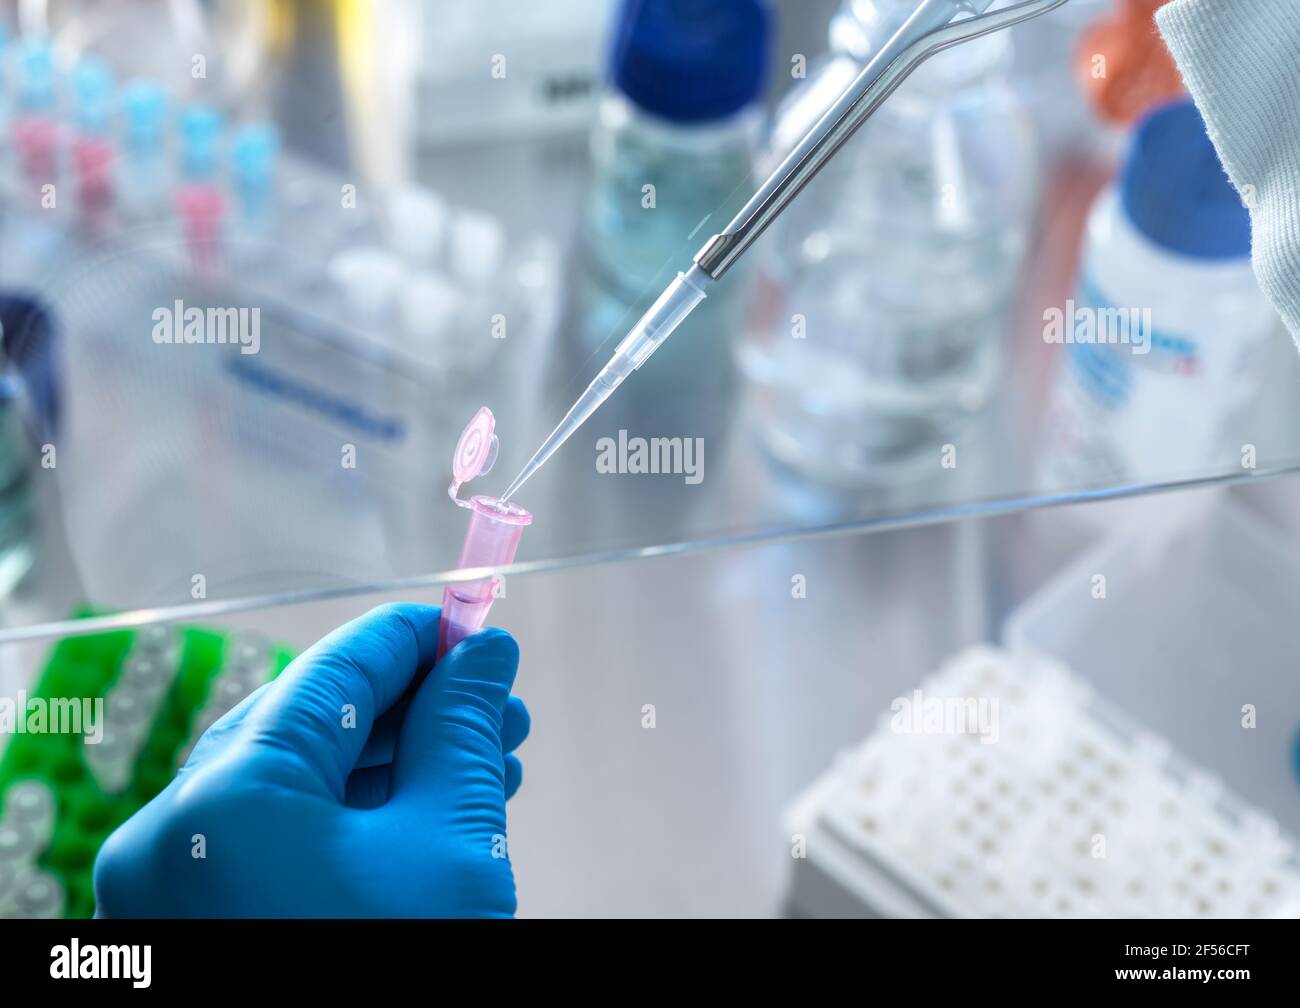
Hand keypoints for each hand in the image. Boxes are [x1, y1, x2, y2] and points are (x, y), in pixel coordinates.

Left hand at [93, 604, 528, 916]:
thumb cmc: (400, 976)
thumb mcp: (448, 847)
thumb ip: (460, 733)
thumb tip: (485, 654)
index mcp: (225, 798)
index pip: (333, 672)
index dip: (415, 637)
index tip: (476, 623)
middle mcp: (176, 832)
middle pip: (313, 724)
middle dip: (418, 708)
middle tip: (501, 703)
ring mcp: (178, 885)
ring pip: (298, 784)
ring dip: (396, 764)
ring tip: (489, 761)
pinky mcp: (200, 924)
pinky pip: (279, 839)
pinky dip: (356, 820)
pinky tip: (433, 814)